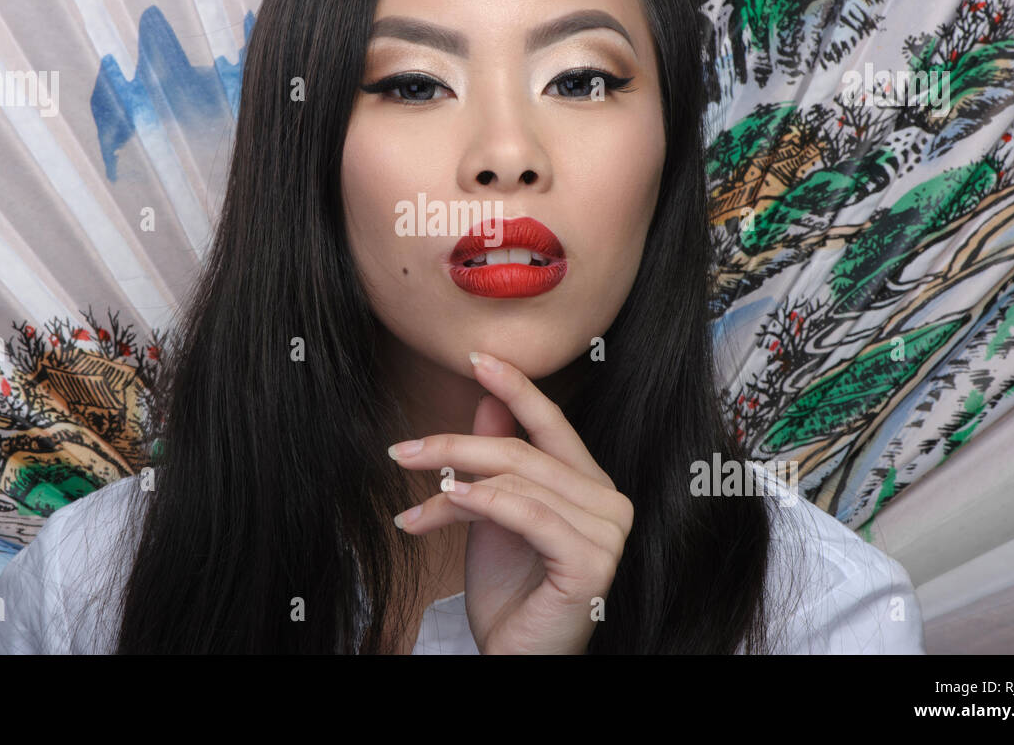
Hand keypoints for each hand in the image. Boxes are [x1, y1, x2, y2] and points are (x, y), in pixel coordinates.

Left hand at [386, 351, 633, 653]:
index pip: (552, 425)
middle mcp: (610, 502)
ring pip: (518, 482)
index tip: (477, 357)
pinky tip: (445, 502)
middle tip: (403, 451)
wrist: (516, 656)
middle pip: (523, 453)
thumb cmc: (509, 591)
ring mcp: (608, 532)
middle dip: (456, 446)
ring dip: (454, 486)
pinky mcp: (592, 561)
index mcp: (591, 485)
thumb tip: (487, 396)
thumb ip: (496, 459)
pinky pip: (528, 514)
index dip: (516, 388)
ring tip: (414, 502)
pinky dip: (483, 502)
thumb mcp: (492, 514)